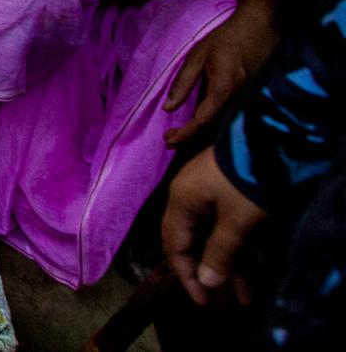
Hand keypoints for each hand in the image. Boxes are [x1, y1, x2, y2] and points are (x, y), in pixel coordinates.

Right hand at [161, 146, 266, 306]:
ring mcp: (212, 195)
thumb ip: (220, 252)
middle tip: (227, 305)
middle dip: (212, 276)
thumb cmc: (246, 180)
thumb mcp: (236, 220)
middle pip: (196, 245)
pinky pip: (231, 228)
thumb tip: (206, 282)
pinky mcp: (231, 194)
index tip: (204, 303)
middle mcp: (192, 199)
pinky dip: (243, 250)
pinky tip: (257, 270)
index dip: (188, 277)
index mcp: (181, 202)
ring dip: (231, 268)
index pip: (175, 247)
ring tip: (246, 298)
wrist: (272, 140)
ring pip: (217, 239)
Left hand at [163, 5, 276, 146]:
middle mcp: (240, 98)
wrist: (260, 28)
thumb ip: (183, 82)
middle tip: (169, 141)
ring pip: (223, 124)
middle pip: (214, 127)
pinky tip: (199, 123)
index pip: (203, 119)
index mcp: (225, 87)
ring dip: (201, 133)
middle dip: (191, 137)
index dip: (185, 133)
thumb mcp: (197, 56)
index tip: (168, 139)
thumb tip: (168, 108)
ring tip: (179, 135)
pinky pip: (231, 116)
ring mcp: (248, 100)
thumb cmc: (226, 39)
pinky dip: (213, 123)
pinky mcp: (251, 98)